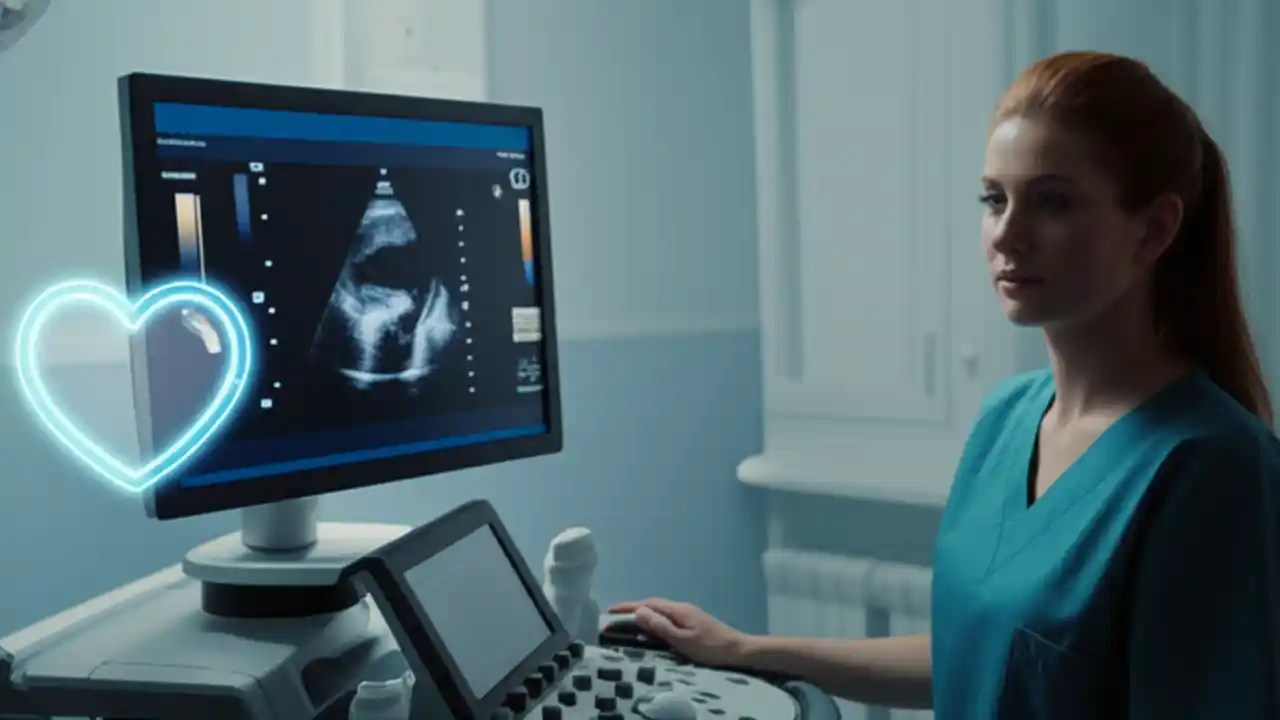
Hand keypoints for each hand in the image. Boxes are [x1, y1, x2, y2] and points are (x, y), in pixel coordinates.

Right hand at [608, 597, 750, 667]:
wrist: (738, 649)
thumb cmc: (710, 647)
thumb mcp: (682, 639)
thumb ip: (660, 626)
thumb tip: (638, 612)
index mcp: (677, 610)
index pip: (647, 604)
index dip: (628, 607)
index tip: (610, 611)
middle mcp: (681, 608)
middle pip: (652, 605)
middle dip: (632, 610)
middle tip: (614, 618)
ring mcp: (688, 614)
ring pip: (659, 610)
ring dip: (643, 614)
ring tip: (627, 622)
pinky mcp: (692, 621)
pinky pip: (666, 616)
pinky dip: (654, 619)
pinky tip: (652, 628)